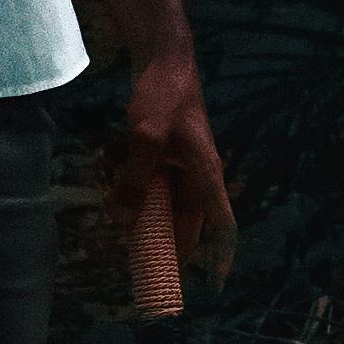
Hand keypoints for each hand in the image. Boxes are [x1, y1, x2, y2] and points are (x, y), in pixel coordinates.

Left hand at [114, 47, 234, 278]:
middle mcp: (199, 175)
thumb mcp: (147, 140)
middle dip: (172, 249)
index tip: (214, 283)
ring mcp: (183, 165)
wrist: (164, 60)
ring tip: (135, 252)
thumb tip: (124, 219)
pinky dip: (142, 201)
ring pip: (169, 207)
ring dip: (154, 226)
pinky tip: (122, 209)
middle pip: (189, 223)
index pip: (221, 224)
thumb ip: (137, 181)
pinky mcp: (167, 156)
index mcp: (205, 175)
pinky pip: (156, 188)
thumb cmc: (164, 97)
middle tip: (153, 277)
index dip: (220, 255)